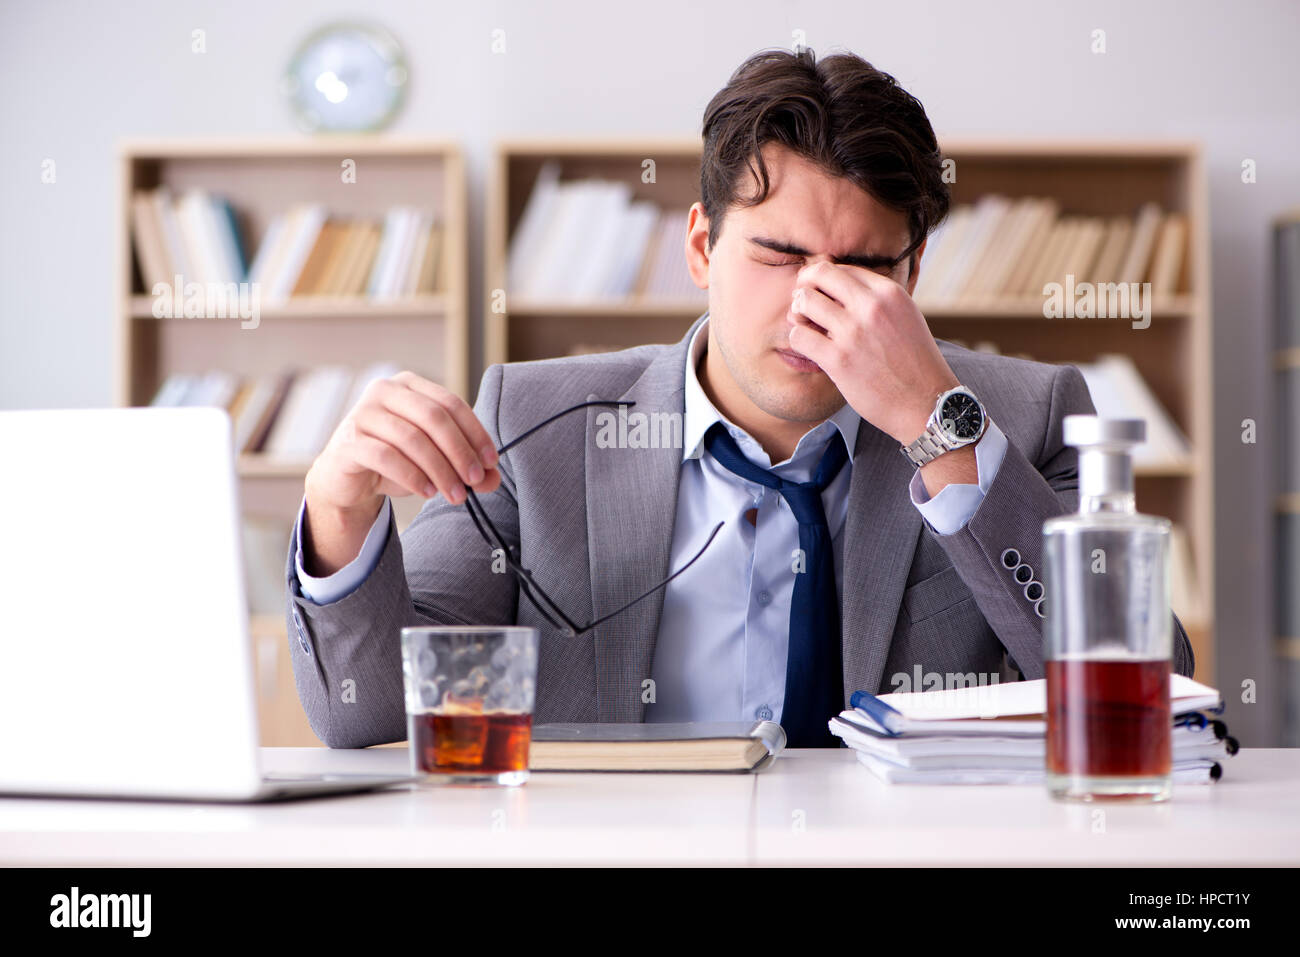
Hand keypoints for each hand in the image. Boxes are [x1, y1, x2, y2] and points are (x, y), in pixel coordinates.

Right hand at [305, 370, 501, 515]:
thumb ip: (464, 466)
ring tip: (455, 494)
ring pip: (412, 439)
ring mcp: (363, 413)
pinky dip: (413, 476)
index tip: (490, 462)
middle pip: (434, 417)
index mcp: (409, 385)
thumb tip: (493, 478)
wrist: (346, 478)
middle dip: (460, 451)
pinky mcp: (348, 441)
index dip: (475, 432)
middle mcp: (384, 391)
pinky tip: (427, 492)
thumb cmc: (394, 461)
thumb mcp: (434, 461)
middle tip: (475, 480)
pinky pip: (387, 457)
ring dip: (440, 470)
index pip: (451, 403)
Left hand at [784, 260, 958, 445]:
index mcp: (889, 293)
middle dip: (805, 288)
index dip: (825, 280)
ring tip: (808, 328)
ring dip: (799, 314)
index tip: (823, 296)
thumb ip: (877, 300)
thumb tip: (839, 286)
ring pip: (804, 302)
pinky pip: (799, 336)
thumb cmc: (913, 363)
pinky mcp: (839, 360)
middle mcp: (871, 306)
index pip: (841, 268)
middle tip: (807, 308)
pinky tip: (811, 349)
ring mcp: (854, 332)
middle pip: (818, 275)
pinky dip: (799, 340)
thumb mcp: (905, 317)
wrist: (927, 403)